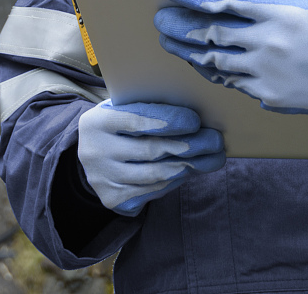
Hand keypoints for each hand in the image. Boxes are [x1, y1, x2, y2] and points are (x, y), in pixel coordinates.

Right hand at [74, 101, 224, 214]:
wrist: (92, 155)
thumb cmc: (118, 125)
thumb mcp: (123, 108)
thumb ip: (149, 108)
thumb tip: (194, 115)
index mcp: (98, 121)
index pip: (138, 120)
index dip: (169, 121)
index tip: (196, 120)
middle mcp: (96, 151)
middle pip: (151, 150)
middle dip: (189, 145)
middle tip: (215, 141)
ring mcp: (103, 178)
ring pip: (155, 174)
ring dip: (189, 166)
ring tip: (211, 158)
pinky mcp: (113, 199)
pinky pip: (152, 191)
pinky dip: (175, 180)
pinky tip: (189, 171)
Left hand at [155, 0, 307, 116]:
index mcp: (281, 13)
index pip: (227, 1)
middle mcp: (268, 43)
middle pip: (212, 32)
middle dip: (181, 24)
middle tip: (161, 17)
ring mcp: (266, 71)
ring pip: (215, 59)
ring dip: (188, 49)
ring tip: (169, 39)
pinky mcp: (267, 93)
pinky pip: (229, 80)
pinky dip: (209, 69)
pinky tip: (197, 60)